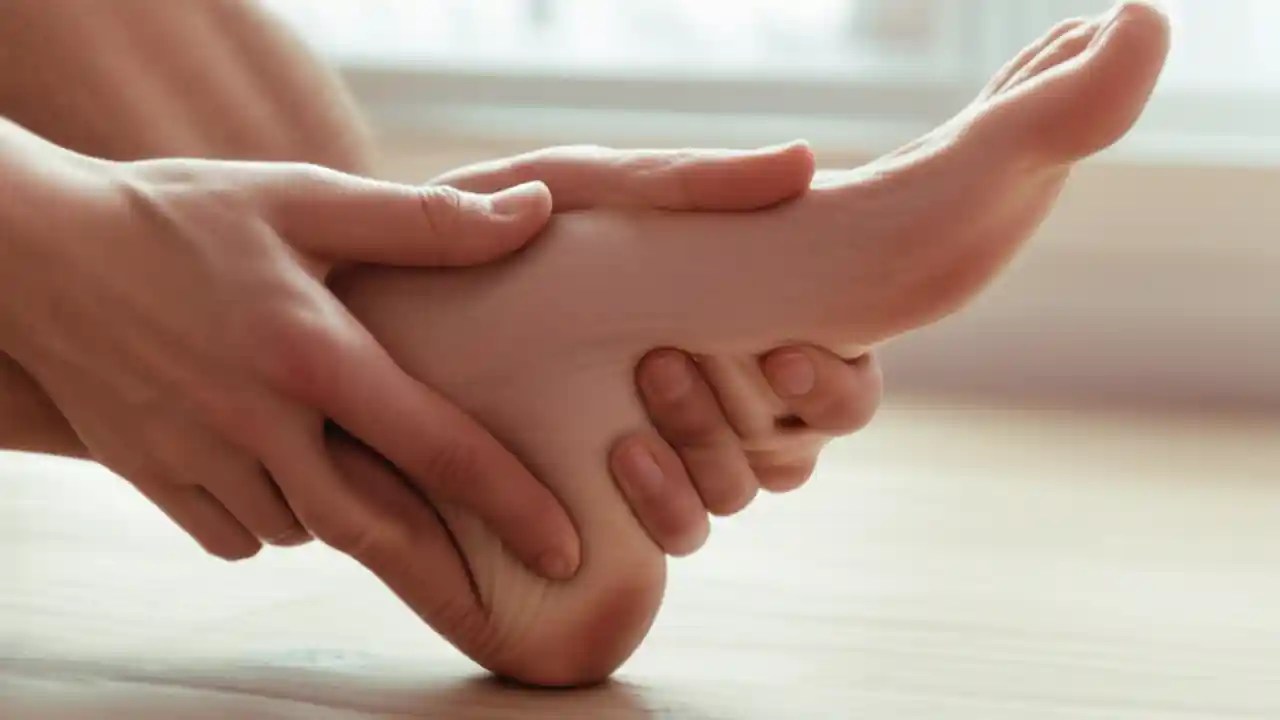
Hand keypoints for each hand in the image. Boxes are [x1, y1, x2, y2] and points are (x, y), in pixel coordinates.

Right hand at [0, 127, 579, 578]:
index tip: (565, 549)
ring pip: (300, 529)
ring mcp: (196, 457)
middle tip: (493, 594)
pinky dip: (270, 521)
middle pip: (369, 526)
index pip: (435, 446)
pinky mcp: (148, 475)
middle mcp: (256, 421)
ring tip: (366, 480)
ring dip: (343, 516)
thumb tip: (532, 212)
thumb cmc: (181, 216)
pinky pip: (234, 535)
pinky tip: (279, 475)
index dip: (511, 504)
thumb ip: (421, 221)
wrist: (34, 248)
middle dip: (440, 568)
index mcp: (308, 353)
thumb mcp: (303, 199)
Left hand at [435, 142, 884, 555]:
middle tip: (677, 367)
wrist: (401, 276)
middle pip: (798, 450)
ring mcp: (668, 447)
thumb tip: (806, 164)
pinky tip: (619, 458)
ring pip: (738, 493)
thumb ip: (692, 185)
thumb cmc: (507, 220)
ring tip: (637, 428)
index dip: (834, 390)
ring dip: (705, 462)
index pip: (835, 385)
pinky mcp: (611, 493)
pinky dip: (666, 508)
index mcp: (737, 321)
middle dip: (754, 424)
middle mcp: (717, 394)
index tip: (787, 358)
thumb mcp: (594, 189)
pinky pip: (677, 532)